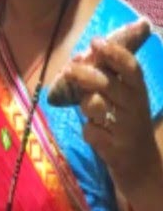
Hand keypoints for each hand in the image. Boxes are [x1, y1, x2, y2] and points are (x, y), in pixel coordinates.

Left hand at [62, 36, 162, 202]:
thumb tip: (79, 57)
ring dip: (86, 105)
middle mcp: (136, 109)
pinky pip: (90, 133)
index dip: (114, 53)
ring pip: (97, 107)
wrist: (142, 170)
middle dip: (87, 74)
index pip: (131, 69)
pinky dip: (88, 132)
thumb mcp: (122, 102)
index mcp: (139, 93)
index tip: (95, 41)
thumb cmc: (125, 128)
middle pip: (110, 85)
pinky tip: (97, 136)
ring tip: (90, 110)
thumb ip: (105, 81)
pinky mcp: (116, 151)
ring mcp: (127, 130)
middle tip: (68, 67)